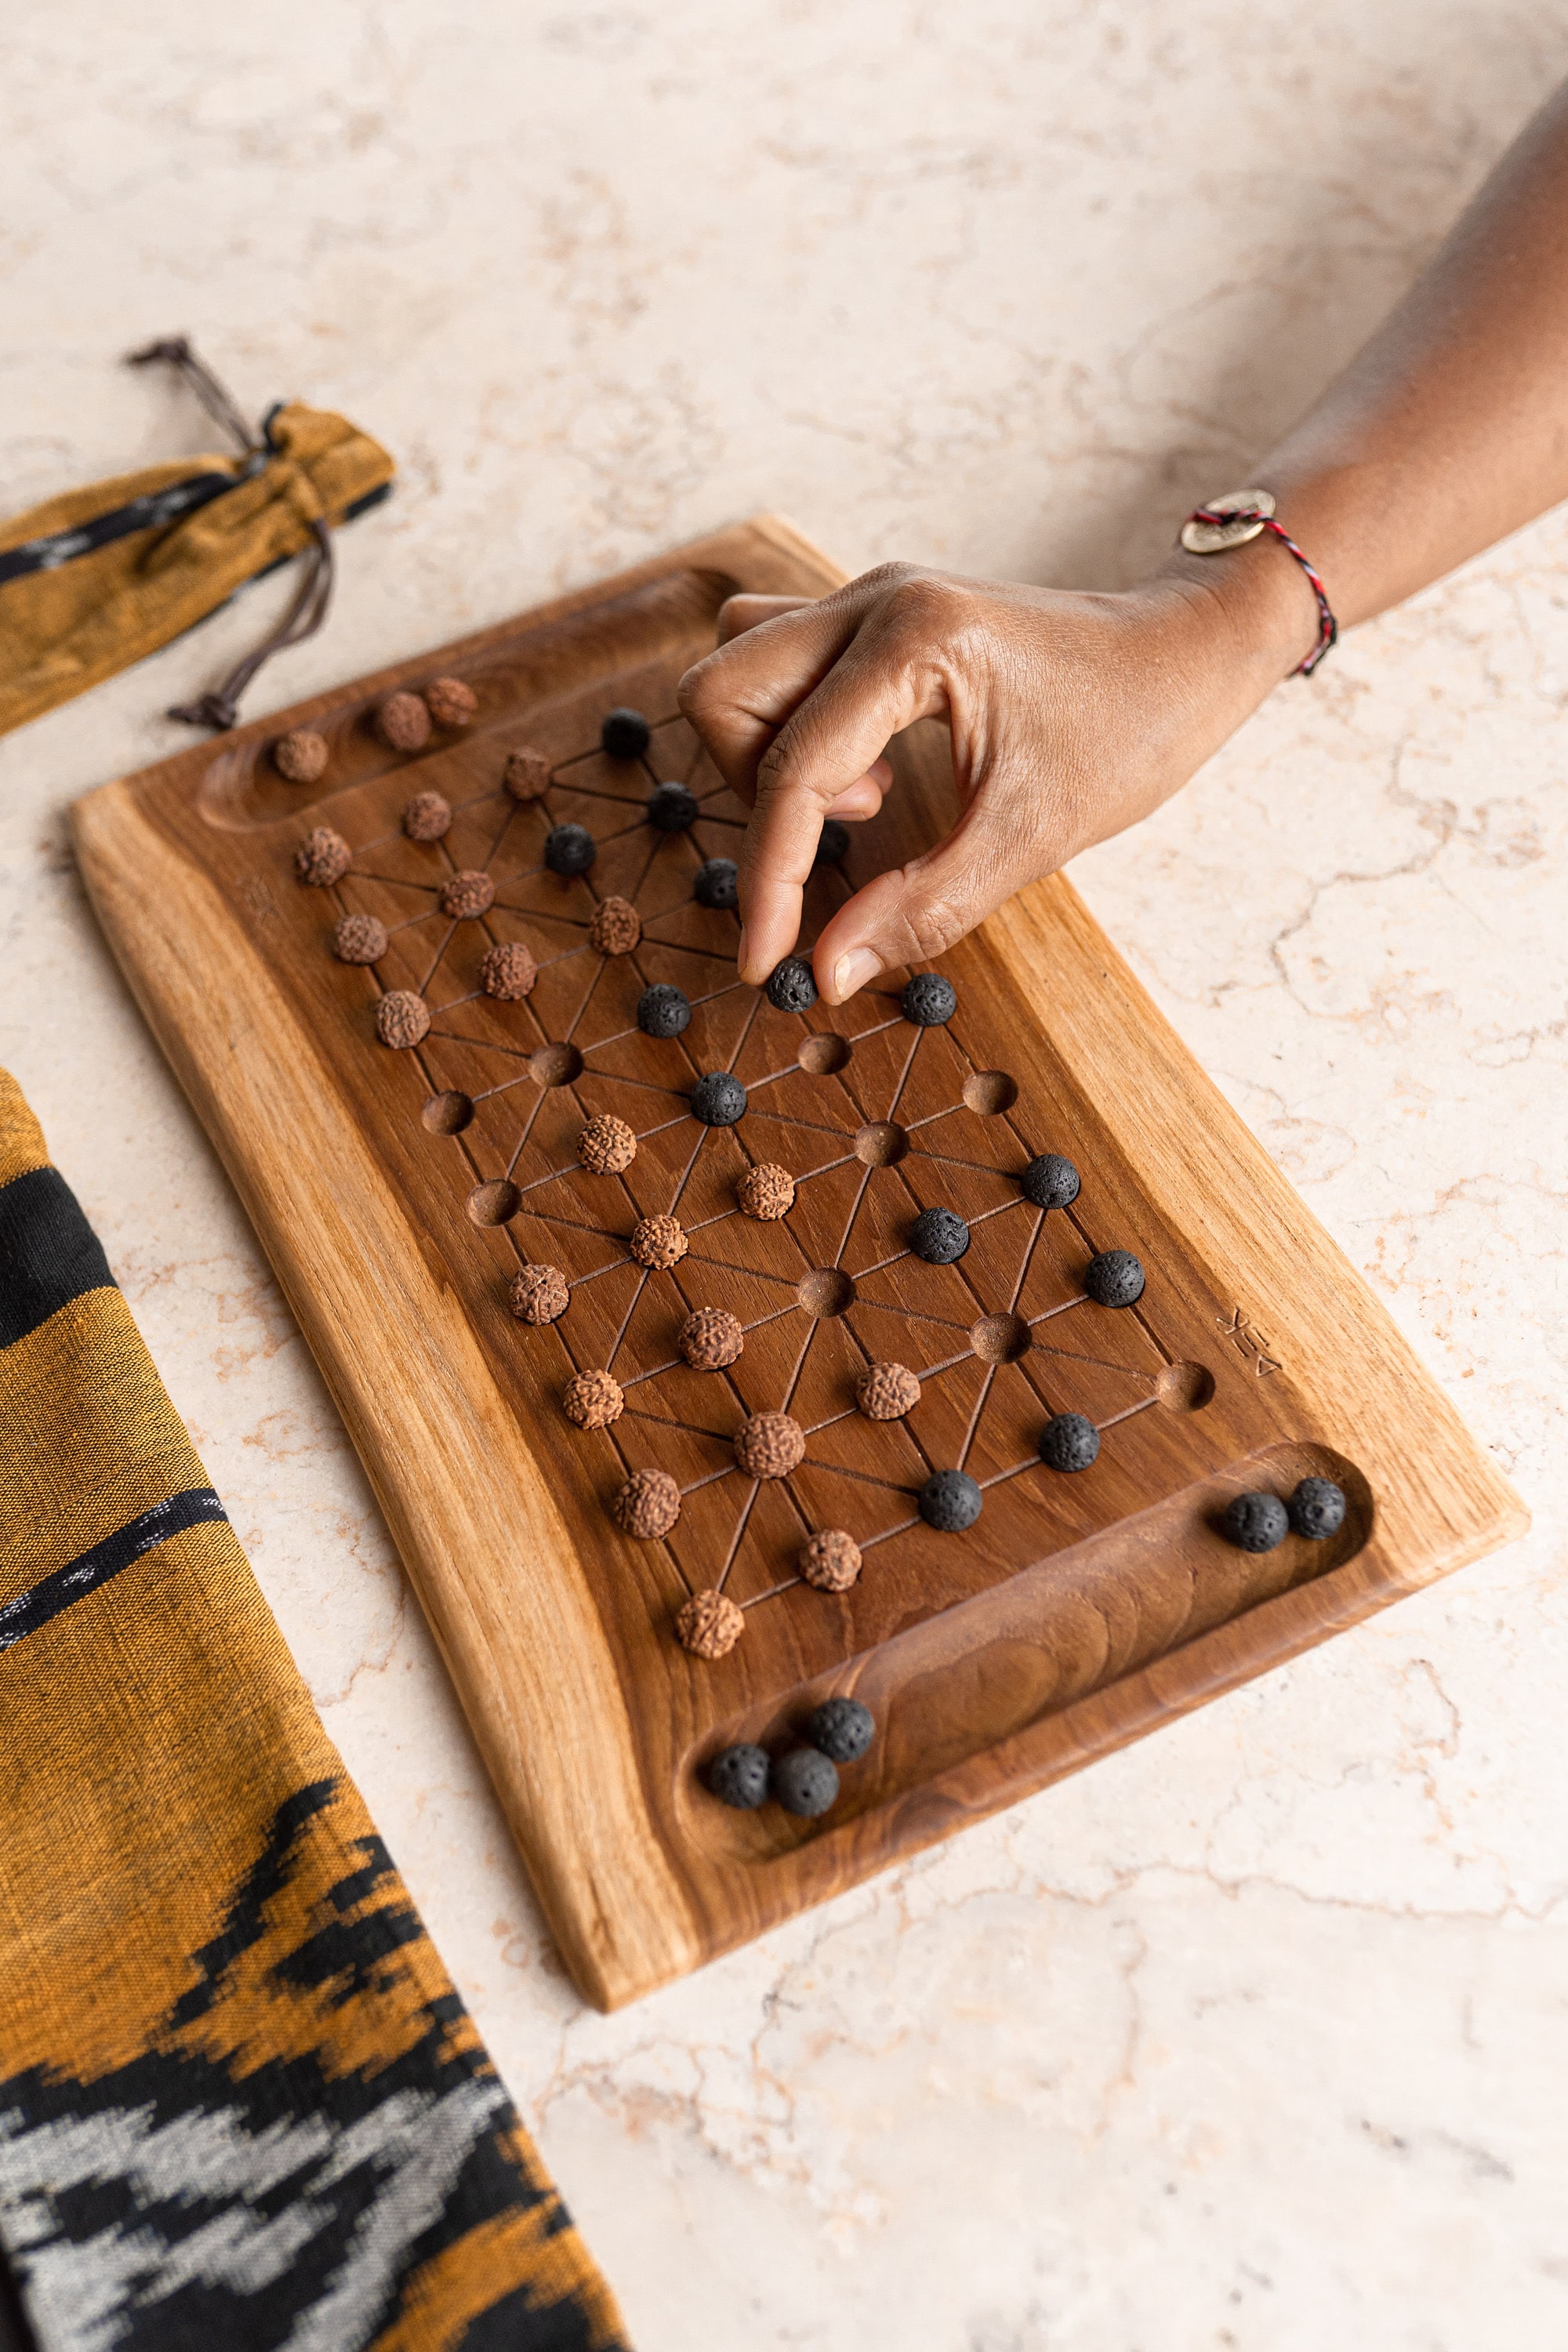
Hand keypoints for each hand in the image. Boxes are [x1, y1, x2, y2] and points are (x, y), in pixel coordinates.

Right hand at [677, 560, 1309, 1001]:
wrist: (1185, 654)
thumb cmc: (1129, 731)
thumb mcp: (1032, 837)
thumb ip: (922, 909)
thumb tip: (825, 973)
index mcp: (913, 641)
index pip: (792, 770)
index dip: (769, 879)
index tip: (767, 960)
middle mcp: (875, 601)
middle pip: (723, 691)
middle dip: (755, 792)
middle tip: (857, 832)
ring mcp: (870, 598)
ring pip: (739, 666)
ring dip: (771, 752)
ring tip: (869, 799)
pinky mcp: (875, 616)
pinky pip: (779, 662)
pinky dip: (794, 728)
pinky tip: (870, 767)